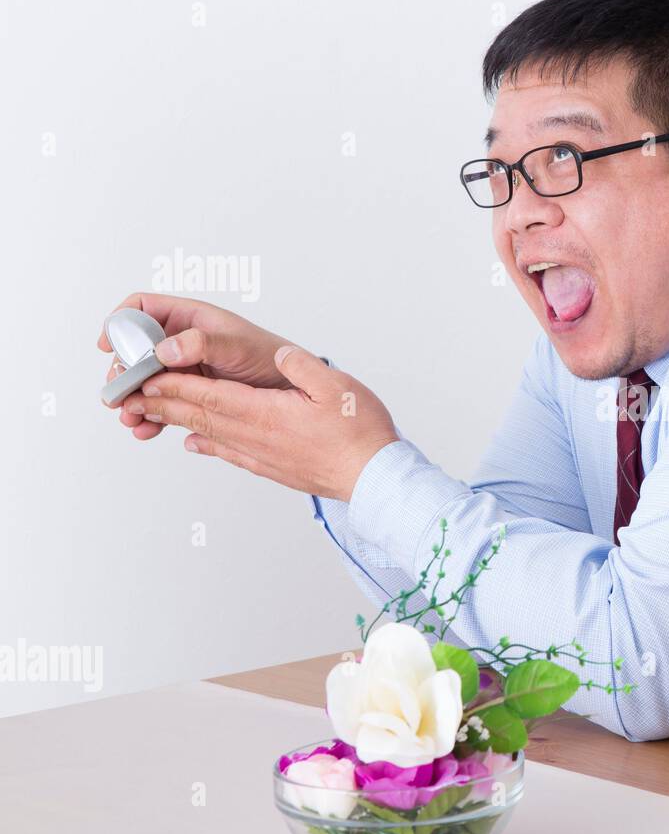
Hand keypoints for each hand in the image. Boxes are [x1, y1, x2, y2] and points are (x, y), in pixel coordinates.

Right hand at [99, 292, 295, 440]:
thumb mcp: (237, 345)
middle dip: (123, 373)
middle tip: (118, 394)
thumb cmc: (270, 357)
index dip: (121, 323)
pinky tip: (148, 430)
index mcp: (190, 318)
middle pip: (136, 351)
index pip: (142, 309)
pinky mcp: (193, 395)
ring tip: (131, 419)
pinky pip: (164, 403)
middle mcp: (183, 342)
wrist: (295, 391)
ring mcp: (186, 370)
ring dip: (134, 400)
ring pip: (146, 381)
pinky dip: (152, 416)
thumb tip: (164, 349)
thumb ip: (202, 343)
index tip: (109, 345)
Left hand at [123, 345, 399, 500]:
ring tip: (150, 413)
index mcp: (266, 412)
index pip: (208, 394)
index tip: (145, 374)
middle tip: (128, 393)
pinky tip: (195, 443)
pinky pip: (230, 454)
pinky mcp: (273, 467)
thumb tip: (279, 353)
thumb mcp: (337, 387)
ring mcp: (262, 454)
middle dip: (162, 401)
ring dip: (176, 422)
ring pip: (209, 434)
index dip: (173, 383)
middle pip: (199, 415)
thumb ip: (303, 366)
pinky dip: (207, 445)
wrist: (374, 480)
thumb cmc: (360, 434)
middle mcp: (256, 436)